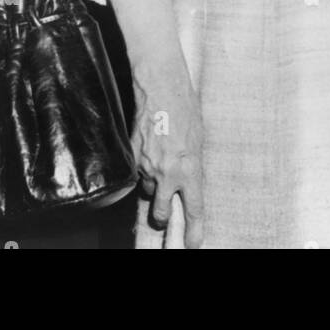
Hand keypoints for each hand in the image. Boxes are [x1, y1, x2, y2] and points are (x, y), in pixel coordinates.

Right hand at [130, 57, 204, 248]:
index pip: (193, 208)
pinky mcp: (131, 155)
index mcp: (190, 168)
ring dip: (151, 184)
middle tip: (163, 209)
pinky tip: (147, 150)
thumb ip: (192, 164)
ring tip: (158, 162)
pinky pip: (134, 172)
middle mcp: (168, 172)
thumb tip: (189, 179)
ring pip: (145, 189)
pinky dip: (139, 167)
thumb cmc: (185, 108)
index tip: (194, 243)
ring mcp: (146, 165)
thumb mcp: (198, 140)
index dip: (194, 229)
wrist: (161, 86)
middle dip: (160, 215)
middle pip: (159, 212)